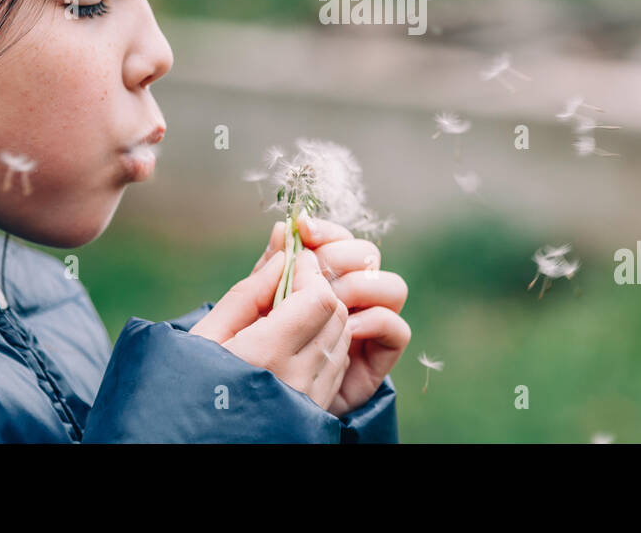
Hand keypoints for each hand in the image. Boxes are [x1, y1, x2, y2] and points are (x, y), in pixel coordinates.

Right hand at [190, 247, 350, 410]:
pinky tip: (298, 342)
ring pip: (342, 338)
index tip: (295, 258)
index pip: (318, 298)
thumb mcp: (207, 335)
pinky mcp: (317, 410)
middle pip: (336, 314)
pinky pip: (338, 365)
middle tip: (294, 281)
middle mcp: (297, 377)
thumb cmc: (191, 384)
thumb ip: (248, 294)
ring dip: (325, 316)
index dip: (310, 272)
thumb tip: (280, 258)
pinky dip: (326, 343)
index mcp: (266, 354)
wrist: (195, 438)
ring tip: (294, 312)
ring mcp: (311, 397)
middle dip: (319, 289)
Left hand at [252, 215, 410, 416]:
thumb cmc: (244, 360)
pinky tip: (347, 329)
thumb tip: (281, 230)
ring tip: (331, 300)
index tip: (302, 230)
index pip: (338, 238)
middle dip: (340, 256)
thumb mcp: (244, 314)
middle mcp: (348, 296)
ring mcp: (366, 325)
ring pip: (391, 286)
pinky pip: (396, 328)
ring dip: (360, 286)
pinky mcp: (377, 357)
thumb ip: (262, 274)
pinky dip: (375, 321)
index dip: (326, 231)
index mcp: (317, 278)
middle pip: (367, 255)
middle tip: (314, 270)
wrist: (254, 410)